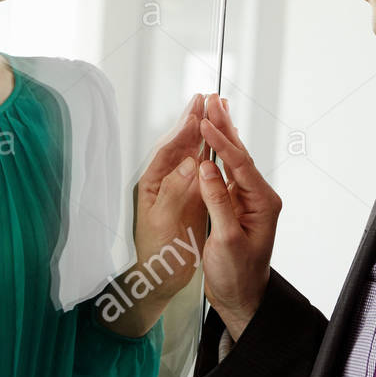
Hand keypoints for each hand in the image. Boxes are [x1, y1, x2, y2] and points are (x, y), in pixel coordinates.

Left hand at [122, 95, 208, 306]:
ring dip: (205, 132)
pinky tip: (222, 142)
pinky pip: (204, 170)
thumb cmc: (156, 254)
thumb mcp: (161, 223)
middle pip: (181, 145)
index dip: (182, 130)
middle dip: (193, 121)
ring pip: (194, 153)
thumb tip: (187, 164)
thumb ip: (172, 192)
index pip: (168, 150)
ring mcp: (181, 188)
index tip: (195, 112)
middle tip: (206, 97)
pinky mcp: (194, 198)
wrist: (162, 278)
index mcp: (153, 184)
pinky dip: (213, 153)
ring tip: (216, 110)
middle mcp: (167, 181)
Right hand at [197, 94, 280, 340]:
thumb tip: (206, 167)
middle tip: (212, 101)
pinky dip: (215, 155)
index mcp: (262, 203)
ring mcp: (247, 201)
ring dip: (221, 135)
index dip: (221, 142)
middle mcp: (258, 198)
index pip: (239, 164)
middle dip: (224, 127)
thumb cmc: (237, 275)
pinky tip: (210, 141)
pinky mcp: (235, 206)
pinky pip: (224, 174)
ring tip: (212, 110)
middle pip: (239, 155)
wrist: (241, 297)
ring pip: (232, 161)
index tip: (205, 122)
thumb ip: (217, 201)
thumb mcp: (225, 239)